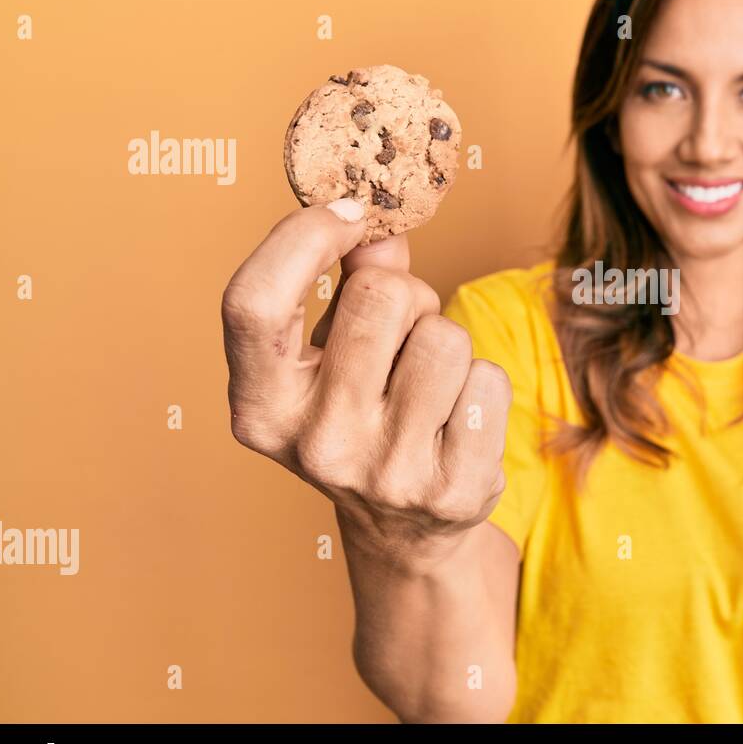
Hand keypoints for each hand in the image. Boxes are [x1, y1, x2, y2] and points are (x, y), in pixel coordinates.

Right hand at [219, 199, 512, 560]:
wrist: (404, 530)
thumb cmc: (364, 412)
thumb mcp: (333, 350)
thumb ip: (353, 277)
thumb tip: (383, 225)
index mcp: (261, 407)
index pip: (254, 302)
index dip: (303, 238)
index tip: (348, 213)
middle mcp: (315, 445)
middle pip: (380, 297)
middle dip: (407, 295)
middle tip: (403, 334)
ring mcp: (385, 472)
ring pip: (444, 337)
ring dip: (447, 342)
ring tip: (429, 382)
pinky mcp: (452, 490)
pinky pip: (488, 381)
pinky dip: (483, 385)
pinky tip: (457, 419)